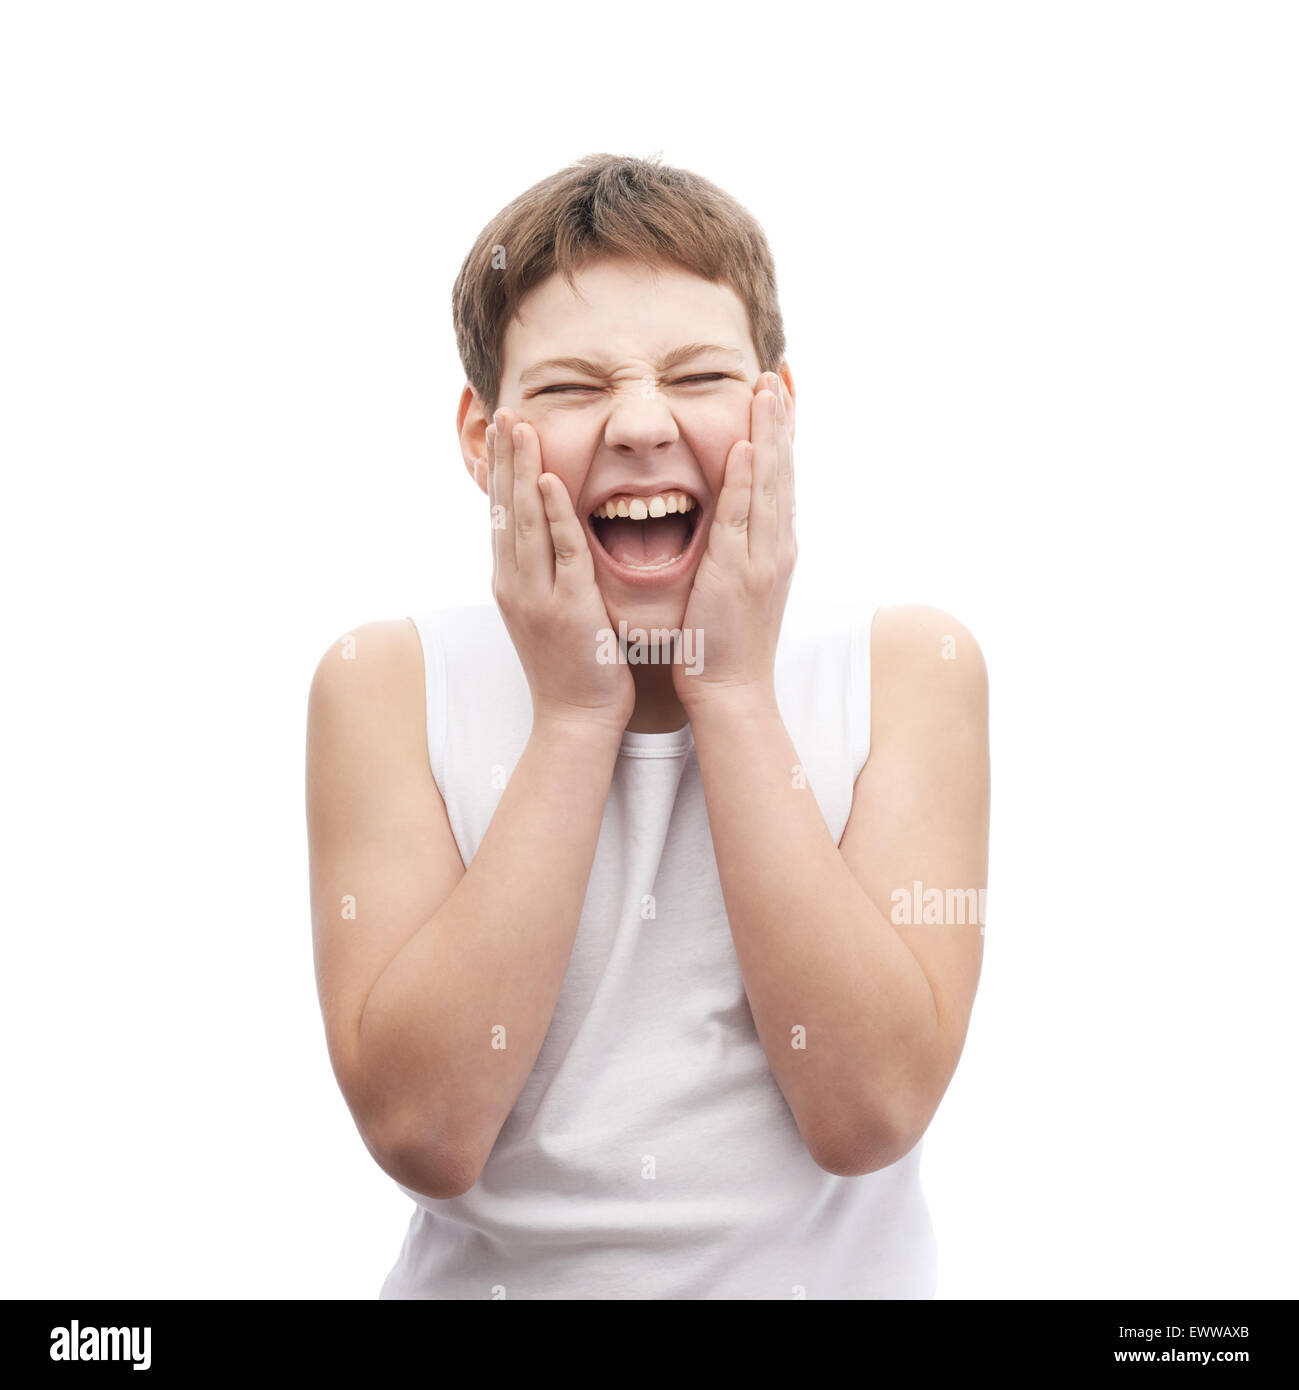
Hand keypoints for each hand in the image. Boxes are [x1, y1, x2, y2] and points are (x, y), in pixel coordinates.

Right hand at [486, 408, 635, 734]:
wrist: (576, 717)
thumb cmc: (573, 665)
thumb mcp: (549, 610)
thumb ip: (545, 573)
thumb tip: (547, 540)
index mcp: (511, 581)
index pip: (501, 514)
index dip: (500, 470)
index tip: (501, 430)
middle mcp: (515, 583)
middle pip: (504, 508)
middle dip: (504, 458)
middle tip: (502, 412)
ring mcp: (537, 595)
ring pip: (526, 521)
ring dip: (523, 472)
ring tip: (520, 428)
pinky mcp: (568, 607)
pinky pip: (561, 553)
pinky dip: (555, 515)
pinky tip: (553, 481)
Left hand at [674, 372, 796, 711]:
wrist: (730, 688)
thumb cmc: (724, 642)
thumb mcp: (738, 586)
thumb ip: (738, 549)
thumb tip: (733, 521)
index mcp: (775, 547)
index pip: (781, 478)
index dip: (782, 435)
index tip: (780, 395)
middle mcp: (777, 546)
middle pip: (783, 471)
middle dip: (781, 421)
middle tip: (776, 375)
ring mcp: (762, 559)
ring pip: (768, 485)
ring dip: (768, 435)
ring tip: (766, 391)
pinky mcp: (738, 574)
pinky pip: (741, 519)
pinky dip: (744, 482)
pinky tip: (744, 448)